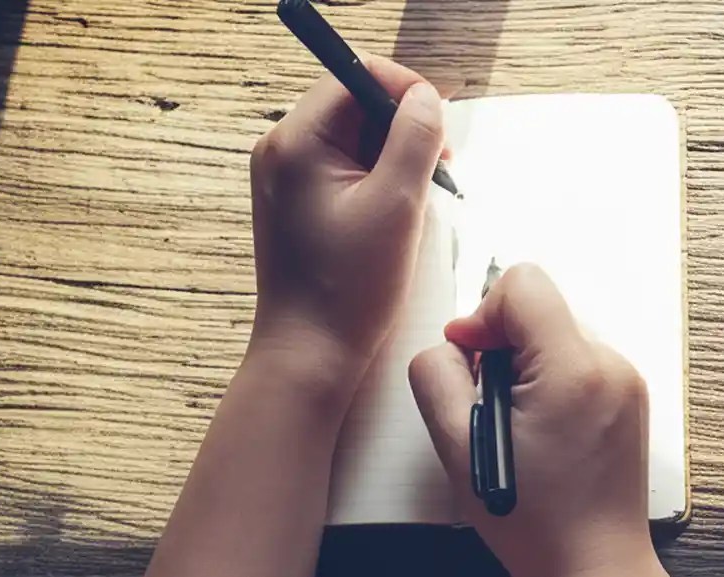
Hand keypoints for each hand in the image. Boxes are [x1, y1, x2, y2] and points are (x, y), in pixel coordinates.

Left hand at [248, 55, 445, 374]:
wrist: (311, 353)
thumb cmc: (347, 290)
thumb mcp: (398, 205)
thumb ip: (416, 139)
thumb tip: (428, 98)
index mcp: (296, 142)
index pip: (353, 75)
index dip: (404, 88)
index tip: (440, 122)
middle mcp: (283, 151)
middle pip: (354, 104)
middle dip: (403, 127)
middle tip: (438, 168)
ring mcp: (288, 178)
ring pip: (355, 138)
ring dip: (395, 157)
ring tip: (417, 199)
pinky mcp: (300, 203)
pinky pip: (347, 168)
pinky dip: (379, 180)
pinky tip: (396, 215)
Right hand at [409, 265, 657, 576]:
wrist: (593, 569)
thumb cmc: (530, 520)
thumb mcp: (457, 447)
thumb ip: (437, 374)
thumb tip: (456, 340)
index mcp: (573, 368)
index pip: (524, 283)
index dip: (484, 315)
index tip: (473, 363)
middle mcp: (610, 363)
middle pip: (540, 309)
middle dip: (504, 348)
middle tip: (495, 411)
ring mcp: (628, 380)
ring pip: (557, 335)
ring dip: (527, 367)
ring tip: (522, 429)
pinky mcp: (631, 398)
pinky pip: (579, 361)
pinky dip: (552, 383)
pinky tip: (545, 435)